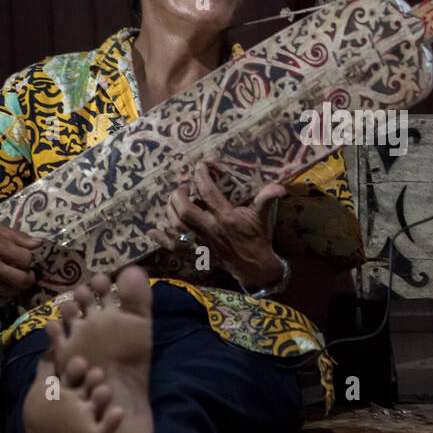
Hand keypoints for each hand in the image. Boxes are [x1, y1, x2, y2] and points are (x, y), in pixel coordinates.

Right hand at [0, 220, 41, 306]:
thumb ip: (18, 237)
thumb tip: (39, 244)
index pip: (26, 259)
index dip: (31, 259)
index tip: (28, 259)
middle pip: (22, 280)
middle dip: (30, 278)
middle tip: (28, 274)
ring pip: (10, 293)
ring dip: (17, 289)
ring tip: (15, 281)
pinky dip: (4, 298)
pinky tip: (4, 289)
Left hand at [150, 163, 287, 290]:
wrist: (254, 267)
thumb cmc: (258, 238)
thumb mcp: (263, 217)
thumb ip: (267, 199)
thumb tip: (280, 187)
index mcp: (226, 217)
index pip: (209, 193)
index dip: (201, 176)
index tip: (200, 166)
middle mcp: (210, 228)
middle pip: (184, 210)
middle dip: (179, 194)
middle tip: (184, 185)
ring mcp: (201, 240)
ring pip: (176, 225)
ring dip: (170, 209)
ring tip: (175, 198)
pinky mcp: (196, 250)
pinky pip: (174, 246)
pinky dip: (162, 239)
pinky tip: (152, 231)